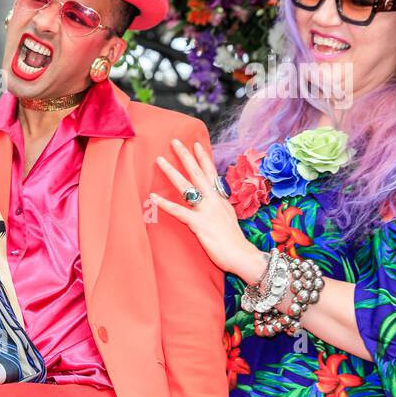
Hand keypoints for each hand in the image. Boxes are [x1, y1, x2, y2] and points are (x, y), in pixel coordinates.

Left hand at [150, 139, 265, 284]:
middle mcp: (214, 200)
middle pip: (197, 173)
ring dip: (171, 172)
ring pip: (186, 186)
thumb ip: (219, 207)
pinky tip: (153, 196)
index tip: (196, 144)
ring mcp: (206, 211)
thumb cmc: (233, 241)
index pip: (210, 173)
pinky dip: (165, 204)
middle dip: (185, 156)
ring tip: (159, 160)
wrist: (242, 255)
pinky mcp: (199, 224)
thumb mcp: (227, 218)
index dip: (203, 158)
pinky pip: (179, 211)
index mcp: (220, 199)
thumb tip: (213, 199)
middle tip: (174, 141)